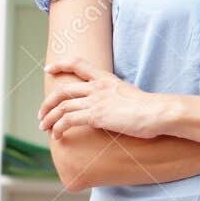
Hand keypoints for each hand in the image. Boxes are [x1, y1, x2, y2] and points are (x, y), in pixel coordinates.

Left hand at [40, 59, 170, 138]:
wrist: (158, 112)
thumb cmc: (151, 109)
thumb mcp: (131, 97)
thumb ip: (119, 99)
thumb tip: (117, 110)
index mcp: (107, 79)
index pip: (79, 64)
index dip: (60, 64)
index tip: (48, 68)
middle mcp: (98, 87)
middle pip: (63, 91)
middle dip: (48, 103)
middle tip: (41, 114)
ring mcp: (96, 101)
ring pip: (62, 107)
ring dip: (49, 119)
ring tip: (44, 128)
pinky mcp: (96, 116)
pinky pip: (68, 120)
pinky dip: (58, 128)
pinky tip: (57, 136)